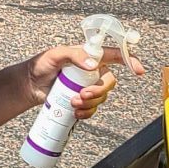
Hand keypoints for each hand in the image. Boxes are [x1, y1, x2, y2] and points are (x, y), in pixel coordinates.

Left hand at [24, 41, 145, 118]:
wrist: (30, 85)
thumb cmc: (41, 65)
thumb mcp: (55, 54)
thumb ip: (74, 55)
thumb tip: (93, 65)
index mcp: (90, 55)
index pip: (115, 55)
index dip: (130, 60)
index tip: (139, 70)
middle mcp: (92, 71)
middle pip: (109, 82)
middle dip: (99, 91)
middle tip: (81, 95)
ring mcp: (88, 86)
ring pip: (102, 97)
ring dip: (90, 102)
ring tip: (73, 102)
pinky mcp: (82, 100)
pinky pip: (93, 108)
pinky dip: (87, 112)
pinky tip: (76, 112)